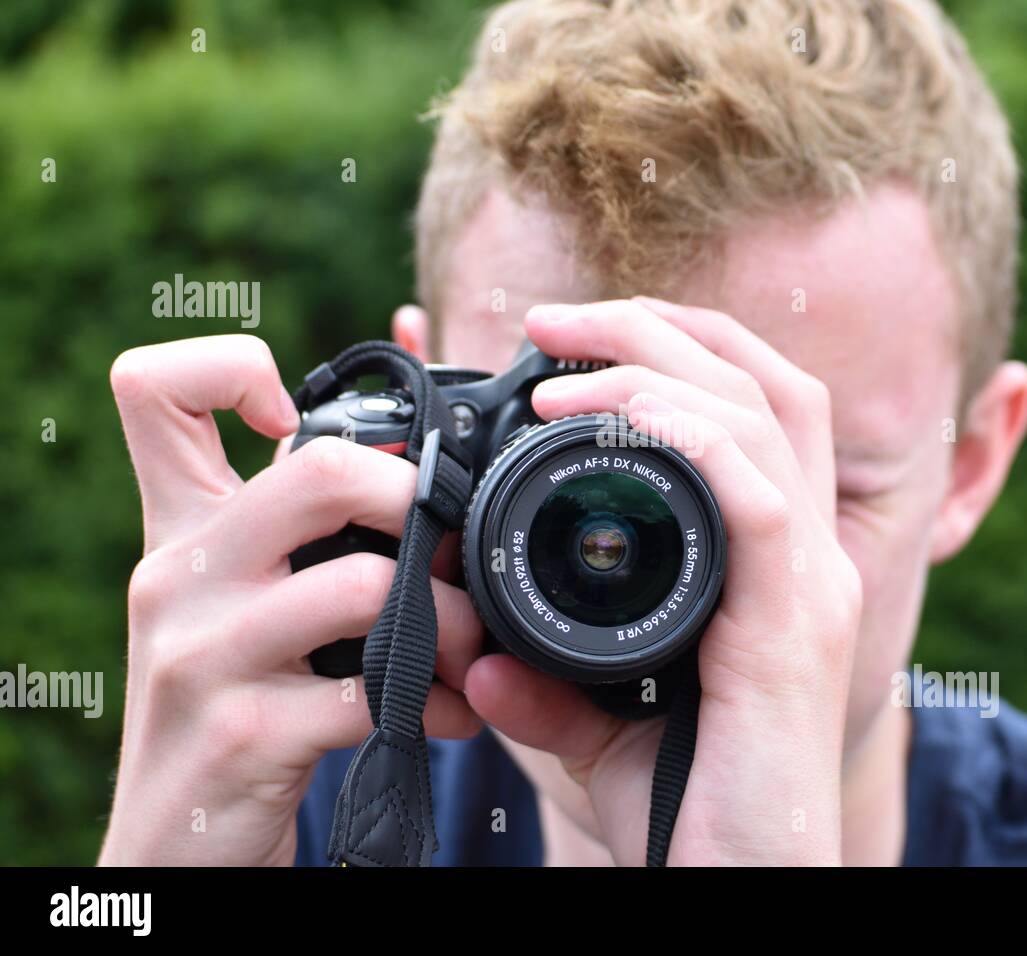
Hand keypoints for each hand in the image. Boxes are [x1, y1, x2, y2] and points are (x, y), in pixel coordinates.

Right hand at [100, 335, 481, 865]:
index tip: (293, 417)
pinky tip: (450, 717)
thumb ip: (309, 521)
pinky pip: (377, 693)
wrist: (177, 842)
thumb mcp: (245, 600)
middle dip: (416, 500)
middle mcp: (180, 576)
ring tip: (469, 654)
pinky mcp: (247, 732)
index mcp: (181, 531)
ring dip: (453, 623)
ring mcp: (206, 655)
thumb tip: (413, 394)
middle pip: (318, 470)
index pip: (153, 388)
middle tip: (442, 551)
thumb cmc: (237, 701)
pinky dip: (440, 705)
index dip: (229, 366)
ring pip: (367, 585)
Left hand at [464, 299, 861, 865]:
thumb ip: (546, 687)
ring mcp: (810, 584)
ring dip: (658, 364)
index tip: (559, 345)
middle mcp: (807, 557)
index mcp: (770, 563)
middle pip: (766, 381)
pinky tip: (618, 418)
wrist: (735, 890)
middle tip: (550, 319)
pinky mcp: (795, 625)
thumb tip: (476, 657)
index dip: (668, 350)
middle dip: (660, 326)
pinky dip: (690, 437)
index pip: (750, 409)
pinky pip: (761, 495)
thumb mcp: (599, 734)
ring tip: (555, 361)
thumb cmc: (685, 817)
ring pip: (764, 415)